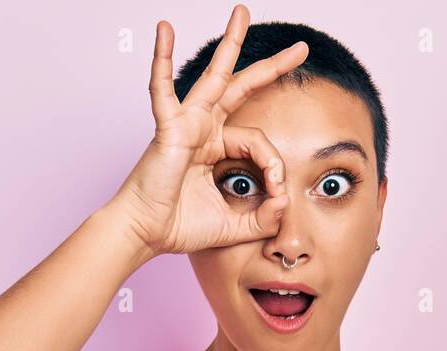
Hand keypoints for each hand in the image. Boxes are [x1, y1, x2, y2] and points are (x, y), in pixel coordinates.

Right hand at [106, 4, 307, 257]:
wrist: (146, 234)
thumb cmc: (180, 227)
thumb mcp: (236, 226)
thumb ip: (265, 217)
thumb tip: (286, 200)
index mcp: (218, 148)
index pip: (260, 143)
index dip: (275, 165)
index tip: (277, 192)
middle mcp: (204, 129)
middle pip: (243, 87)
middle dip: (272, 66)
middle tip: (300, 47)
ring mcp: (187, 123)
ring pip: (215, 75)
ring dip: (230, 43)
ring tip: (242, 13)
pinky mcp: (168, 127)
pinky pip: (162, 87)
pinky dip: (161, 58)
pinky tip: (164, 29)